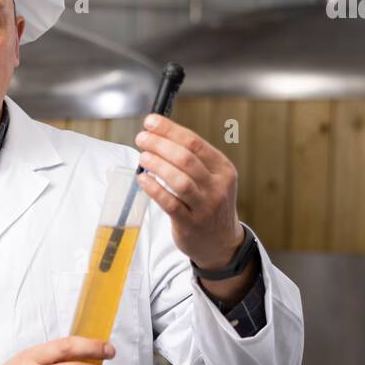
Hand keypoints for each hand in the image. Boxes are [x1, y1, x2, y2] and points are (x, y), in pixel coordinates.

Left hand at [134, 114, 244, 270]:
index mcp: (223, 168)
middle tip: (141, 138)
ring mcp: (205, 206)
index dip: (169, 130)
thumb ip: (192, 159)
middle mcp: (218, 186)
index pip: (194, 142)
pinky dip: (154, 189)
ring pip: (179, 180)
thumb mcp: (212, 178)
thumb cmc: (209, 202)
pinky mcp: (190, 223)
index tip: (150, 122)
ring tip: (142, 157)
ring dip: (157, 165)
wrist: (221, 243)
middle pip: (186, 158)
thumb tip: (157, 133)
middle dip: (159, 144)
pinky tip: (142, 180)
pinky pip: (170, 203)